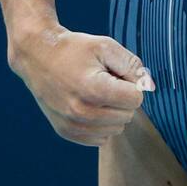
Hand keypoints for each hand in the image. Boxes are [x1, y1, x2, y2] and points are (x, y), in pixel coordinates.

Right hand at [8, 24, 154, 146]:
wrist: (38, 56)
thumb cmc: (74, 49)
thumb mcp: (106, 46)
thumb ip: (132, 66)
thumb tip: (149, 87)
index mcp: (94, 90)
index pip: (136, 99)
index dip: (130, 83)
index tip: (115, 73)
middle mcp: (82, 113)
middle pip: (128, 115)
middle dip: (122, 97)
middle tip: (103, 80)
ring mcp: (72, 125)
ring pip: (116, 129)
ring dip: (112, 112)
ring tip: (94, 92)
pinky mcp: (66, 132)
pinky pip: (101, 138)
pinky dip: (101, 124)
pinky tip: (88, 105)